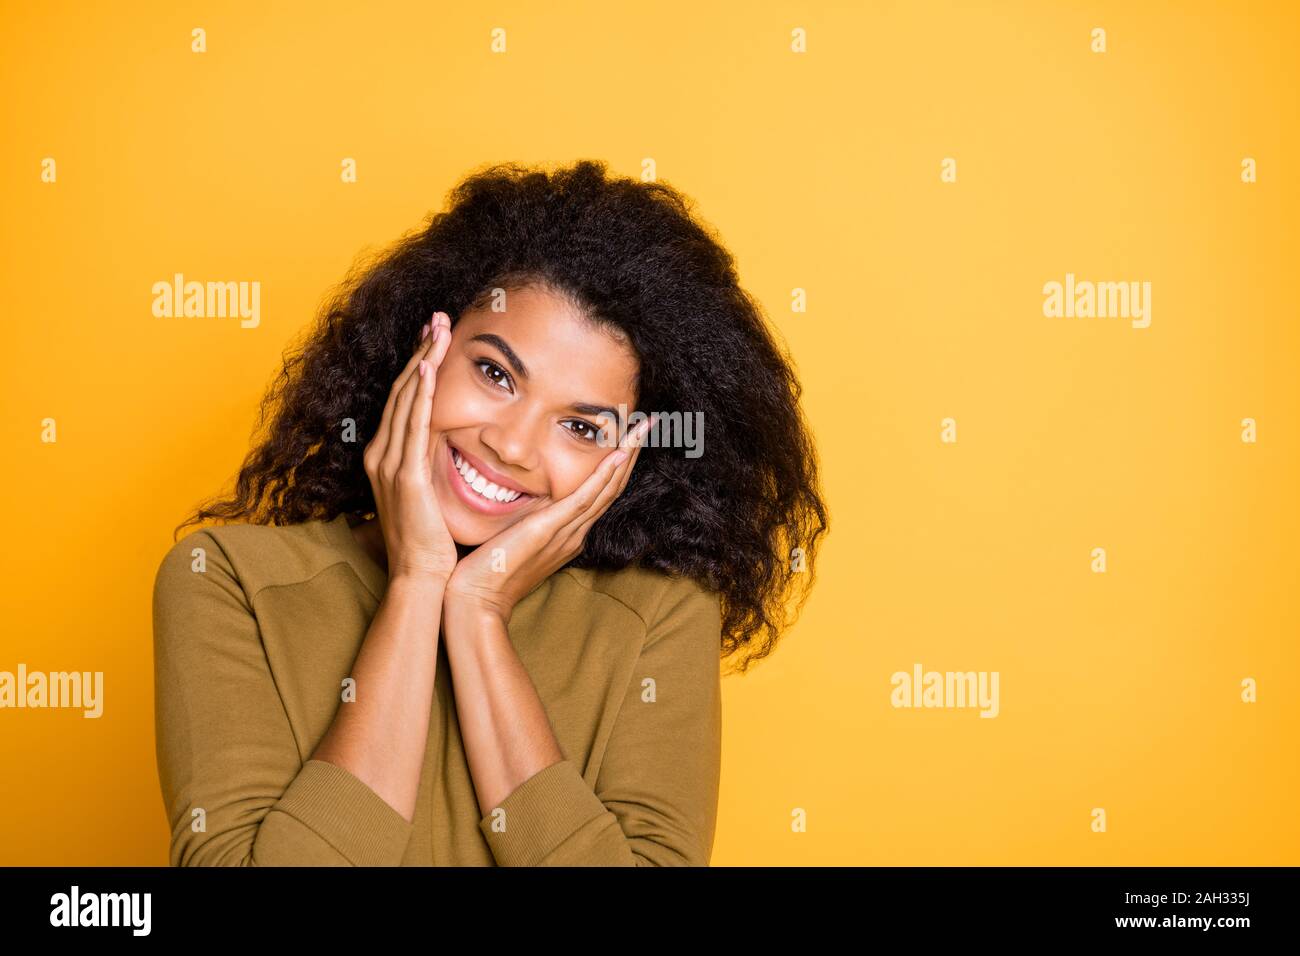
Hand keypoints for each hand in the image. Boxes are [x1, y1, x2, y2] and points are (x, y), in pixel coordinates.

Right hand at [362, 311, 457, 579]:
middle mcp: (381, 455)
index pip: (404, 401)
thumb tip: (451, 445)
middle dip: (421, 352)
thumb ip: (432, 465)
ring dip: (423, 361)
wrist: (421, 577)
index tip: (436, 338)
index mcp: (387, 458)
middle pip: (403, 391)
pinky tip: (430, 367)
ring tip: (438, 330)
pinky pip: (413, 426)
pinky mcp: (404, 476)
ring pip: (407, 400)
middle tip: (439, 318)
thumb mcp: (429, 493)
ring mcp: (389, 464)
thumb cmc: (430, 540)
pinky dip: (420, 394)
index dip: (419, 366)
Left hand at [443, 414, 655, 623]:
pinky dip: (604, 475)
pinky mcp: (551, 530)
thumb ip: (529, 515)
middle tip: (647, 423)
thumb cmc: (488, 571)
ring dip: (626, 455)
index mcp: (568, 533)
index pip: (600, 492)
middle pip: (612, 486)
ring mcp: (567, 532)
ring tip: (641, 428)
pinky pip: (585, 498)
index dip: (616, 463)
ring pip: (606, 489)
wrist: (478, 600)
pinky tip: (618, 453)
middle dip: (631, 452)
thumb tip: (528, 491)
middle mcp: (575, 532)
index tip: (626, 435)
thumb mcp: (514, 534)